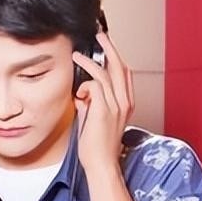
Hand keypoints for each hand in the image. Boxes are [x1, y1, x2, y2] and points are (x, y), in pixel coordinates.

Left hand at [73, 32, 134, 173]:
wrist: (101, 164)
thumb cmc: (96, 146)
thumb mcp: (94, 119)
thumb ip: (90, 104)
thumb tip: (81, 93)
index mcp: (125, 104)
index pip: (124, 74)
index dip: (116, 57)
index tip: (106, 46)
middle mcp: (124, 103)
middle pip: (121, 67)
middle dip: (110, 48)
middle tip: (100, 35)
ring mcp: (116, 107)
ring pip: (107, 74)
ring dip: (90, 61)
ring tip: (76, 55)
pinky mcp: (104, 111)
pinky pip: (96, 86)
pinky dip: (85, 83)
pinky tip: (77, 90)